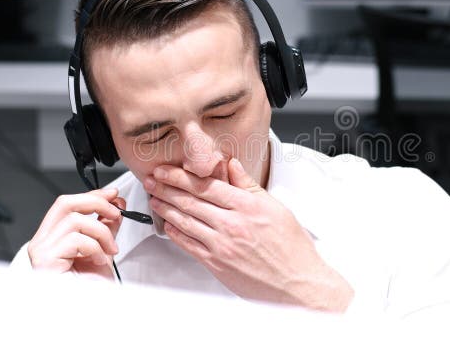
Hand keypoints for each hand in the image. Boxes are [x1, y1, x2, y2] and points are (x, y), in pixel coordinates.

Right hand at [27, 189, 124, 280]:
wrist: (86, 309)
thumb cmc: (89, 286)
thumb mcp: (102, 249)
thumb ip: (106, 225)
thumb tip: (116, 202)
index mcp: (52, 237)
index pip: (67, 204)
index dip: (92, 195)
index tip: (113, 194)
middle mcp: (41, 242)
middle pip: (66, 203)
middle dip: (96, 203)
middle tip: (116, 213)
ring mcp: (40, 250)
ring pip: (75, 220)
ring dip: (101, 233)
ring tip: (109, 251)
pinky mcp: (45, 259)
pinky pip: (76, 239)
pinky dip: (94, 248)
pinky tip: (98, 261)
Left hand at [146, 158, 353, 311]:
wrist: (297, 283)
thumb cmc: (291, 248)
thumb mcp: (276, 208)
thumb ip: (250, 186)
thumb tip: (232, 165)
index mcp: (247, 206)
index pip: (206, 185)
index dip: (181, 176)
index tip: (167, 170)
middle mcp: (232, 224)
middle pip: (191, 200)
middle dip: (166, 188)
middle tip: (152, 179)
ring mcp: (222, 245)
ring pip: (186, 221)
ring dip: (166, 208)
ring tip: (154, 198)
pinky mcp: (217, 264)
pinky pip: (190, 245)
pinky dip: (176, 233)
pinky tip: (168, 224)